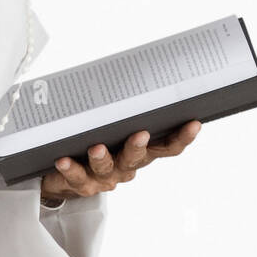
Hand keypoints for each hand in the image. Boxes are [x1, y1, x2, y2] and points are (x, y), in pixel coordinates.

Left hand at [40, 121, 201, 200]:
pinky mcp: (81, 184)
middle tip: (141, 134)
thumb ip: (122, 109)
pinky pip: (76, 177)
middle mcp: (127, 166)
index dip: (182, 138)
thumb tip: (130, 72)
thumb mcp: (114, 125)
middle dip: (138, 147)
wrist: (67, 176)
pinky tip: (63, 159)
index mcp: (141, 153)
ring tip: (96, 148)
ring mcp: (105, 177)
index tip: (194, 123)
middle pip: (137, 159)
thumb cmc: (97, 142)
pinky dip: (70, 168)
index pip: (167, 147)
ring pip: (106, 169)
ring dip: (102, 159)